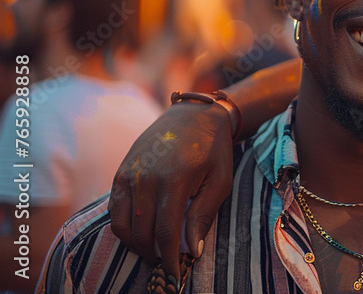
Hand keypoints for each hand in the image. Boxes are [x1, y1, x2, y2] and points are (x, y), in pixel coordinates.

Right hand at [109, 101, 234, 281]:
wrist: (193, 115)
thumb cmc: (213, 150)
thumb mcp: (219, 181)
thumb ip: (203, 215)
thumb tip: (193, 250)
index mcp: (174, 181)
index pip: (165, 232)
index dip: (168, 258)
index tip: (173, 275)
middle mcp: (146, 178)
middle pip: (142, 232)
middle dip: (152, 254)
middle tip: (165, 265)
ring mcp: (129, 175)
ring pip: (123, 224)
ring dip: (135, 244)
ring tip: (152, 251)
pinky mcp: (121, 172)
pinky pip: (114, 209)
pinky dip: (123, 226)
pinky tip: (139, 232)